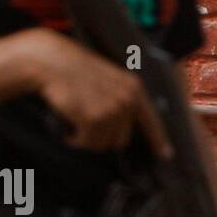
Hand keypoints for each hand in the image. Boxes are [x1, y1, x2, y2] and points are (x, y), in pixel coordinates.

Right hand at [22, 27, 172, 157]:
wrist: (51, 62)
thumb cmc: (72, 70)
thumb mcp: (106, 78)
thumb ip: (120, 96)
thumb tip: (124, 123)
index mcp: (132, 87)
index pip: (151, 120)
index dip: (158, 140)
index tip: (165, 154)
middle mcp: (127, 99)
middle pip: (121, 139)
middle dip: (102, 137)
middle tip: (84, 124)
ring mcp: (111, 109)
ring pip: (103, 144)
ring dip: (86, 139)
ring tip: (74, 123)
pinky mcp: (94, 118)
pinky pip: (87, 143)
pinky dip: (75, 140)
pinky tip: (67, 129)